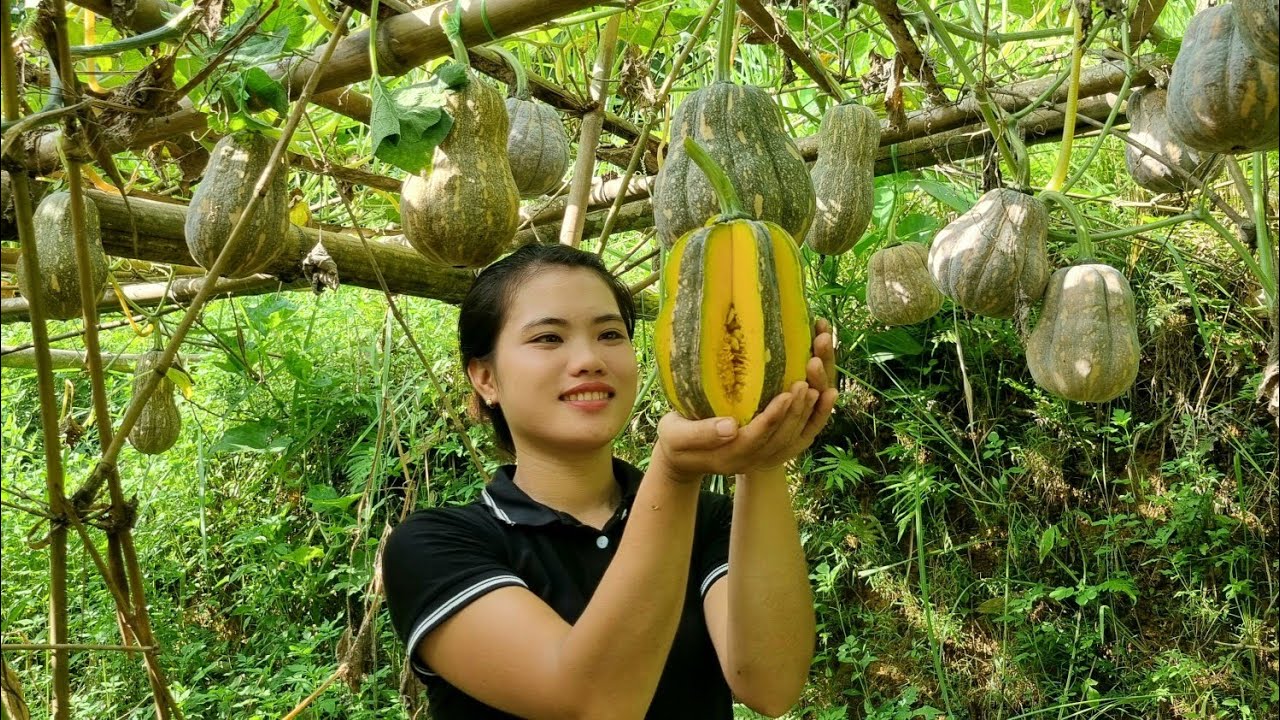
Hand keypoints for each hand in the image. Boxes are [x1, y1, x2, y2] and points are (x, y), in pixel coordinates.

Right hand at [654, 318, 837, 478]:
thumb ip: (701, 433)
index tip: (787, 393)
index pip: (757, 436)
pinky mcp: (771, 450)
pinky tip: (827, 396)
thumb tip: (730, 426)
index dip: (774, 416)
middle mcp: (751, 461)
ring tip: (821, 385)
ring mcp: (763, 458)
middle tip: (808, 382)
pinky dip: (815, 419)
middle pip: (781, 438)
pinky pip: (799, 438)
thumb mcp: (676, 435)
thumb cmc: (675, 440)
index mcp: (729, 457)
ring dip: (809, 414)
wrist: (683, 458)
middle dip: (797, 411)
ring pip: (794, 438)